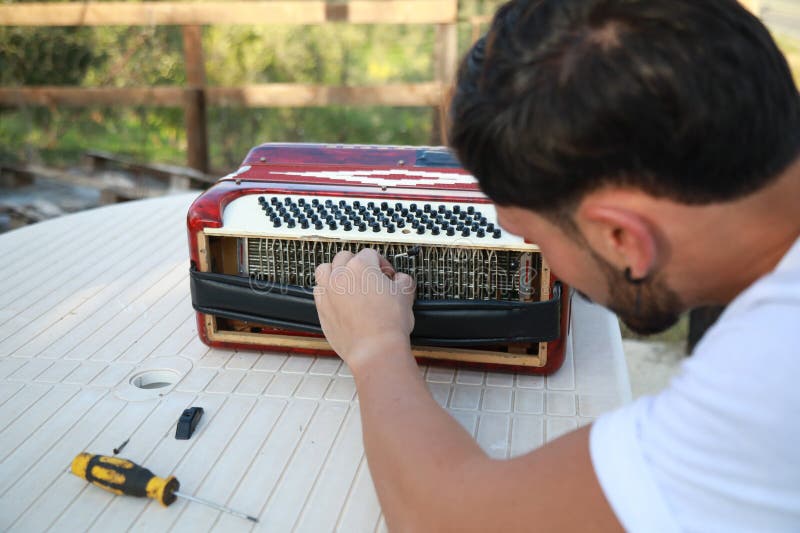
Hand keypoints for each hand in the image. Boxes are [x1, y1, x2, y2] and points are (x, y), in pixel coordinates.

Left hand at [314, 248, 415, 372]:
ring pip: (325, 269)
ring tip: (347, 282)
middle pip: (345, 257)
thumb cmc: (388, 324)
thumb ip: (403, 280)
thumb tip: (400, 280)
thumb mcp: (406, 295)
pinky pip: (318, 290)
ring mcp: (328, 292)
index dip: (381, 264)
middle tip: (369, 278)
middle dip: (358, 264)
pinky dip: (327, 290)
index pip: (370, 254)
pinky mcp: (321, 308)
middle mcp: (340, 276)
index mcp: (361, 267)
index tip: (386, 275)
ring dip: (336, 271)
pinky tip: (338, 298)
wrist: (375, 350)